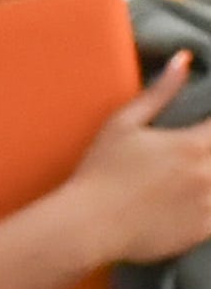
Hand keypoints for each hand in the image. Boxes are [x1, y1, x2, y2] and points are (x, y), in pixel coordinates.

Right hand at [67, 52, 210, 264]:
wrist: (90, 223)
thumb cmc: (101, 170)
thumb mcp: (123, 124)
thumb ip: (161, 91)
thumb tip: (184, 59)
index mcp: (192, 145)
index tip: (205, 126)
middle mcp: (208, 174)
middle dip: (209, 147)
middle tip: (194, 150)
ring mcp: (210, 204)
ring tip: (191, 171)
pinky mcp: (206, 229)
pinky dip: (210, 200)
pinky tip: (195, 196)